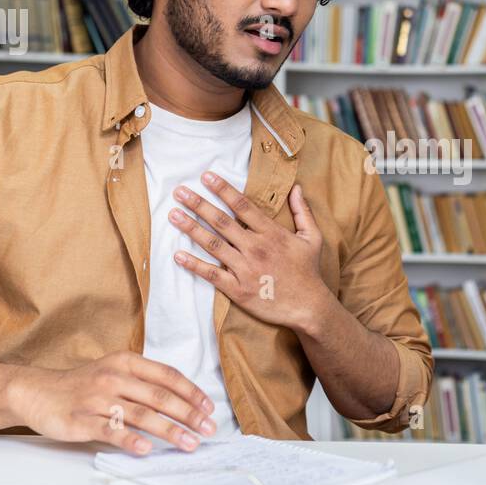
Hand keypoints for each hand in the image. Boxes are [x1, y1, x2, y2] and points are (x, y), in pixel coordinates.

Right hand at [7, 350, 215, 454]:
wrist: (36, 391)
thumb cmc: (82, 385)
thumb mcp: (114, 371)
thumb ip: (143, 382)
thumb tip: (181, 402)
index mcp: (125, 362)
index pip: (167, 375)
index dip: (191, 392)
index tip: (209, 408)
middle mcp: (113, 378)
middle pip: (160, 397)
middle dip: (189, 415)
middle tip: (208, 430)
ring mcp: (97, 399)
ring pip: (141, 416)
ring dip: (170, 431)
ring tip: (189, 443)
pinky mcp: (80, 420)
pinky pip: (110, 431)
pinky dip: (130, 441)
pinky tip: (147, 450)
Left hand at [168, 173, 331, 331]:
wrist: (309, 307)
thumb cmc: (309, 272)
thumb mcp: (312, 238)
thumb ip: (303, 212)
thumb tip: (297, 188)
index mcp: (271, 233)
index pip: (242, 206)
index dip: (223, 189)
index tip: (206, 176)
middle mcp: (255, 248)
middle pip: (221, 222)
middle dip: (198, 204)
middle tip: (179, 192)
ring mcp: (245, 269)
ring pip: (213, 244)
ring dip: (191, 229)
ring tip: (173, 215)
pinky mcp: (238, 290)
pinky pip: (212, 275)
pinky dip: (194, 265)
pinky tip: (178, 256)